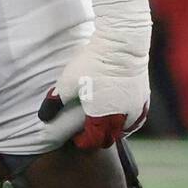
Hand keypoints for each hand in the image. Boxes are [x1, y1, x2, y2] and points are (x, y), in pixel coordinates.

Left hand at [39, 0, 151, 149]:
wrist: (122, 45)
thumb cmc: (93, 64)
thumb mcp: (67, 83)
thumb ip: (55, 102)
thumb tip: (43, 117)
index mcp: (103, 117)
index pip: (93, 141)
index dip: (83, 141)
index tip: (76, 136)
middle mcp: (122, 117)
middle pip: (110, 138)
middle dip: (98, 137)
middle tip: (88, 130)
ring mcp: (136, 108)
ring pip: (125, 130)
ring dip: (114, 130)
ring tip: (103, 122)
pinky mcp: (144, 98)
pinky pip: (137, 118)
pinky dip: (128, 121)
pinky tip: (120, 114)